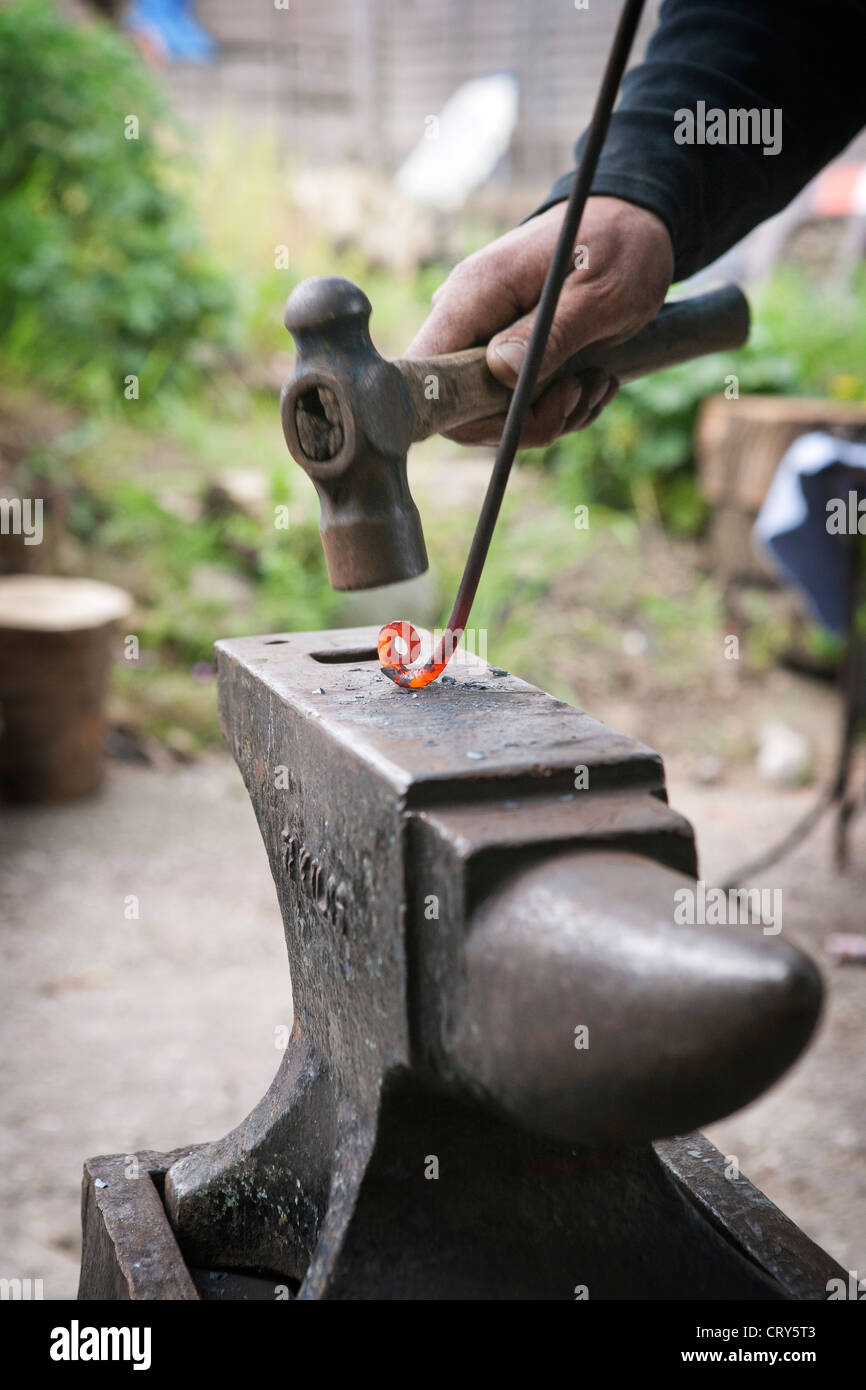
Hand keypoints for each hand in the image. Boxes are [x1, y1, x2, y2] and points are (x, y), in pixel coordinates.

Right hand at [404, 196, 673, 446]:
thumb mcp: (599, 294)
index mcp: (475, 295)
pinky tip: (590, 379)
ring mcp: (481, 338)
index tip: (524, 410)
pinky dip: (557, 407)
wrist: (631, 223)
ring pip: (492, 415)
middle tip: (579, 392)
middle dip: (525, 421)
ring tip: (594, 380)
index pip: (427, 374)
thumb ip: (549, 334)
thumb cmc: (617, 246)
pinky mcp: (501, 353)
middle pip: (463, 409)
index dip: (464, 413)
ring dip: (552, 416)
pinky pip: (514, 407)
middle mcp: (465, 318)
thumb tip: (500, 371)